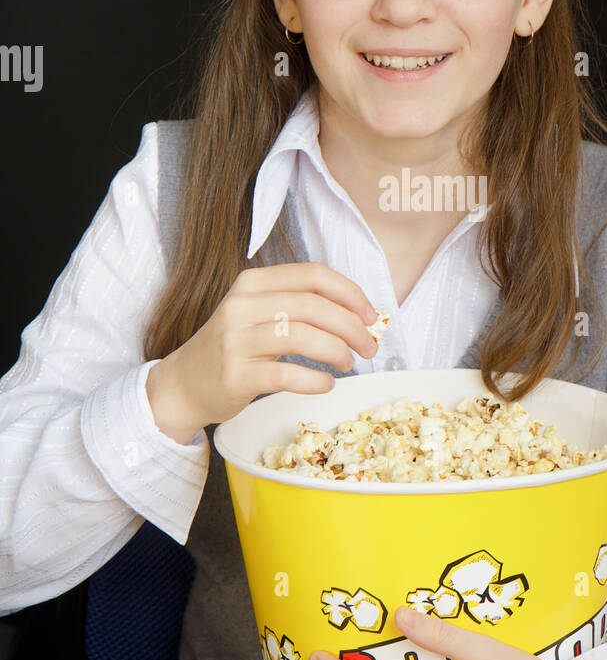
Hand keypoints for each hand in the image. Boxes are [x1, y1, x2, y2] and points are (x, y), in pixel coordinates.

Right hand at [146, 262, 379, 441]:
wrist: (183, 384)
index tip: (371, 315)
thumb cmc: (233, 348)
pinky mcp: (234, 375)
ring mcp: (235, 340)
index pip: (312, 275)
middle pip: (312, 305)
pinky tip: (326, 383)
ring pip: (301, 336)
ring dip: (336, 350)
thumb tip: (358, 314)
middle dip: (351, 326)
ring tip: (348, 362)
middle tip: (369, 346)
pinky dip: (314, 380)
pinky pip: (285, 374)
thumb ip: (298, 306)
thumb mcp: (258, 313)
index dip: (349, 293)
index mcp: (252, 283)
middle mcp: (241, 306)